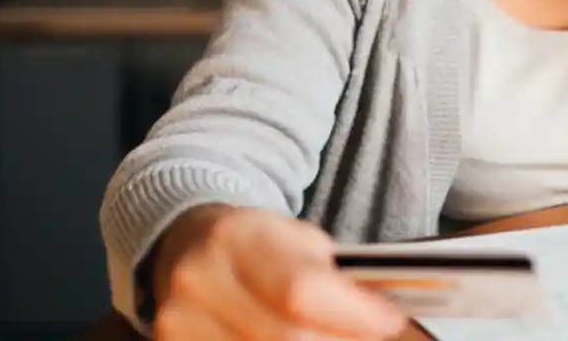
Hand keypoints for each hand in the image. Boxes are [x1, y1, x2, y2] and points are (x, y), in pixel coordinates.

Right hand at [151, 204, 408, 340]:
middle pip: (288, 337)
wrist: (185, 246)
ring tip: (332, 334)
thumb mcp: (298, 240)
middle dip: (341, 339)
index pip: (301, 288)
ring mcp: (179, 322)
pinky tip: (303, 340)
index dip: (353, 313)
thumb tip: (380, 316)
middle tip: (367, 334)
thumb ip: (334, 277)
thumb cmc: (254, 244)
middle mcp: (199, 280)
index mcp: (236, 236)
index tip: (388, 320)